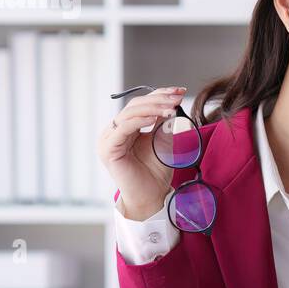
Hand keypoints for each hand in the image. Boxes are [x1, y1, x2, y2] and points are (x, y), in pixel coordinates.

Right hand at [97, 86, 186, 219]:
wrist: (150, 197)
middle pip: (134, 106)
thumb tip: (173, 102)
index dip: (159, 95)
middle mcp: (113, 132)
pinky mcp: (108, 150)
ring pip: (128, 114)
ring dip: (152, 108)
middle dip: (158, 99)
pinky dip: (139, 121)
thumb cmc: (155, 172)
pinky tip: (155, 118)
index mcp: (125, 128)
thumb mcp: (163, 141)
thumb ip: (163, 123)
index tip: (180, 91)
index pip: (141, 105)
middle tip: (177, 96)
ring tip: (171, 107)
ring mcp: (108, 140)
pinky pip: (123, 129)